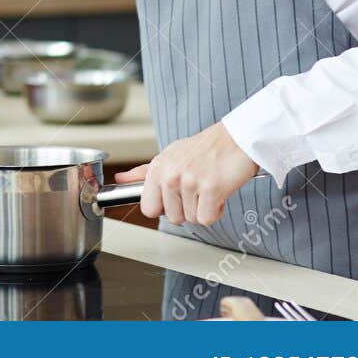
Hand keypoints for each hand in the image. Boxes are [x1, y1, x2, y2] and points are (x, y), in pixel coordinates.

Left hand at [112, 121, 259, 225]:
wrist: (236, 139)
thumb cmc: (203, 149)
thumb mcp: (169, 156)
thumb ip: (144, 172)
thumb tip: (120, 179)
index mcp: (158, 168)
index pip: (147, 208)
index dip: (163, 208)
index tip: (174, 199)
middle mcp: (171, 174)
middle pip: (172, 218)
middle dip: (186, 209)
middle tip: (196, 190)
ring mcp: (190, 182)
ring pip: (192, 219)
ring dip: (203, 208)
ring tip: (208, 187)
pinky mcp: (211, 189)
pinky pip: (207, 219)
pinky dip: (216, 211)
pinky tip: (218, 194)